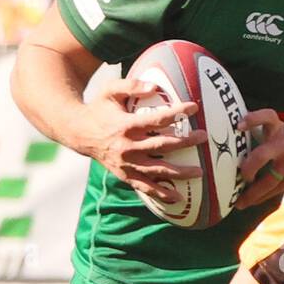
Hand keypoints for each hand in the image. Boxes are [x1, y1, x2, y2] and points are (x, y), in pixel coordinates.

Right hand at [77, 76, 207, 203]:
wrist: (79, 133)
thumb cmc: (99, 108)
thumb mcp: (109, 90)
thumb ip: (131, 85)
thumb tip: (154, 87)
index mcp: (126, 126)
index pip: (157, 119)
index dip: (177, 113)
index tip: (194, 107)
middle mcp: (127, 148)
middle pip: (162, 146)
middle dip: (185, 142)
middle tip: (204, 137)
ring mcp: (126, 164)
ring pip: (157, 171)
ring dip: (179, 173)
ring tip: (200, 172)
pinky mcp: (125, 176)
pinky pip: (145, 187)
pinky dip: (161, 194)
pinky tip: (178, 198)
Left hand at [234, 109, 283, 209]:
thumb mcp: (280, 131)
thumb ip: (261, 134)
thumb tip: (233, 148)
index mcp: (278, 128)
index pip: (267, 117)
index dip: (253, 119)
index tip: (239, 126)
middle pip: (261, 156)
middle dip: (247, 169)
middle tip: (241, 178)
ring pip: (268, 181)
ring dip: (252, 194)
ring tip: (240, 203)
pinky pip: (277, 190)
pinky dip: (264, 197)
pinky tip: (254, 201)